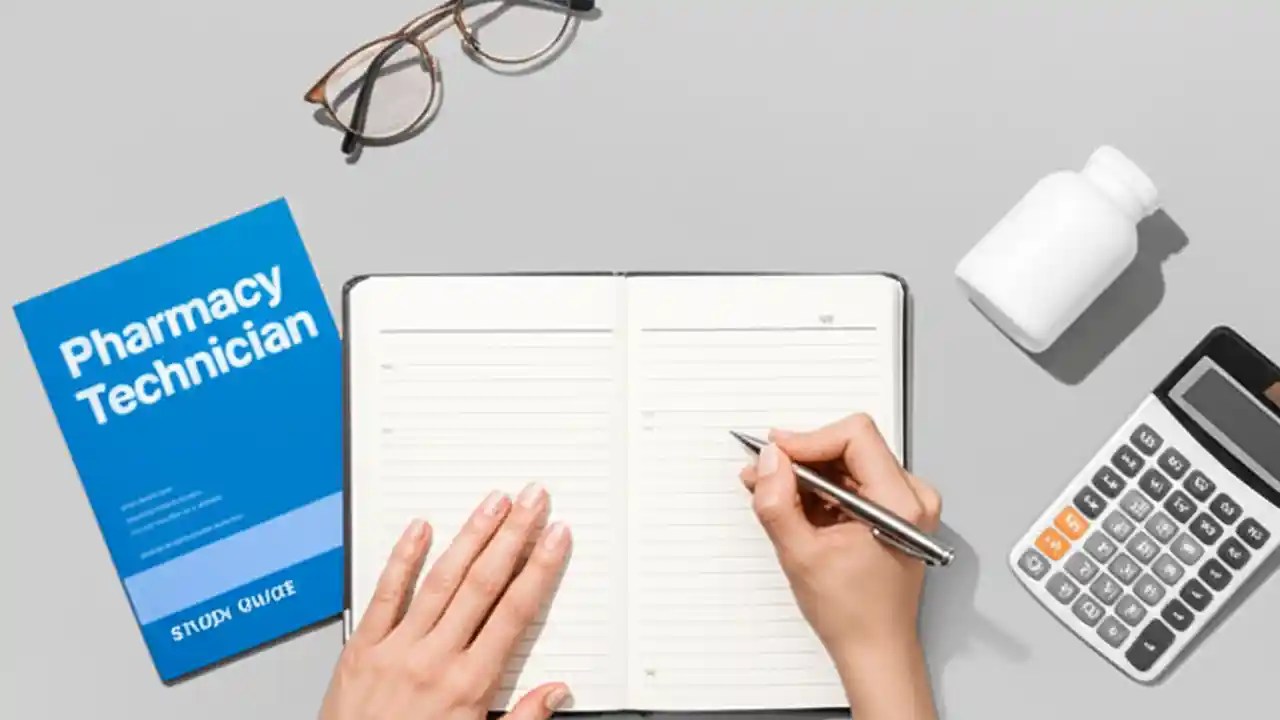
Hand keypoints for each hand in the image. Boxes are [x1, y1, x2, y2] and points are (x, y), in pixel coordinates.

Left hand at [320, 485, 572, 719]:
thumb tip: (556, 692)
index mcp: (469, 687)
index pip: (515, 612)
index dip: (540, 570)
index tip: (554, 539)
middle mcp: (435, 661)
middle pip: (484, 584)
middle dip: (514, 536)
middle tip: (532, 501)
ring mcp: (396, 650)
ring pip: (441, 580)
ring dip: (471, 536)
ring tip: (492, 504)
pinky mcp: (361, 650)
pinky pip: (384, 595)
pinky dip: (402, 559)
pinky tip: (419, 529)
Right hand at [739, 414, 940, 719]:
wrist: (875, 649)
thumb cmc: (852, 614)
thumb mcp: (800, 555)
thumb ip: (778, 502)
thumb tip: (769, 461)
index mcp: (900, 504)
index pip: (854, 436)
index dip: (808, 440)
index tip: (776, 454)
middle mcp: (912, 498)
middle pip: (851, 446)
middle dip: (803, 457)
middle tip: (766, 473)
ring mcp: (906, 504)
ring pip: (848, 462)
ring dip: (809, 474)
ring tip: (775, 493)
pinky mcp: (894, 511)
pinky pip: (853, 480)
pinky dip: (821, 488)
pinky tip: (797, 506)